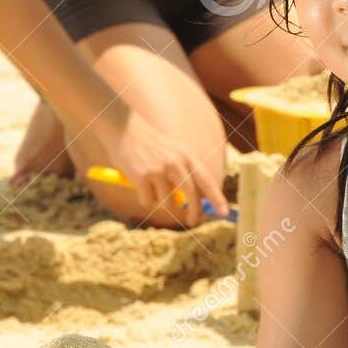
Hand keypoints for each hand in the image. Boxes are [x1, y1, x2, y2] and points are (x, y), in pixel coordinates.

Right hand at [95, 108, 228, 224]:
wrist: (123, 125)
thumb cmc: (148, 142)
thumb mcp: (172, 152)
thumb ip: (183, 173)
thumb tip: (191, 203)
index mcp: (186, 155)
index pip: (206, 180)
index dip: (217, 198)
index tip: (224, 213)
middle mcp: (175, 163)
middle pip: (191, 196)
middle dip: (194, 213)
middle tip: (192, 222)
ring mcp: (158, 170)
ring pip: (167, 203)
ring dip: (160, 202)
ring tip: (151, 186)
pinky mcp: (141, 177)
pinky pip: (148, 201)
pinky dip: (144, 198)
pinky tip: (137, 182)